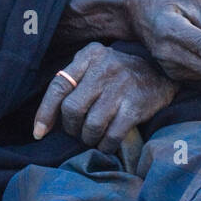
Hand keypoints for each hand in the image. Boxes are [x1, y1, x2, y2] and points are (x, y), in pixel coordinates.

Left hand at [32, 43, 178, 153]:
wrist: (162, 74)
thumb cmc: (119, 74)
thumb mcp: (96, 64)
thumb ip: (73, 80)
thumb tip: (46, 119)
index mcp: (89, 56)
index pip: (59, 85)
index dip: (45, 112)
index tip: (39, 133)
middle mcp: (104, 68)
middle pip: (72, 109)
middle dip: (71, 127)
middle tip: (77, 131)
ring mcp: (121, 87)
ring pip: (91, 125)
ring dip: (88, 138)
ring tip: (93, 137)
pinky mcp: (135, 106)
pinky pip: (112, 135)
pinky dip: (105, 145)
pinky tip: (107, 143)